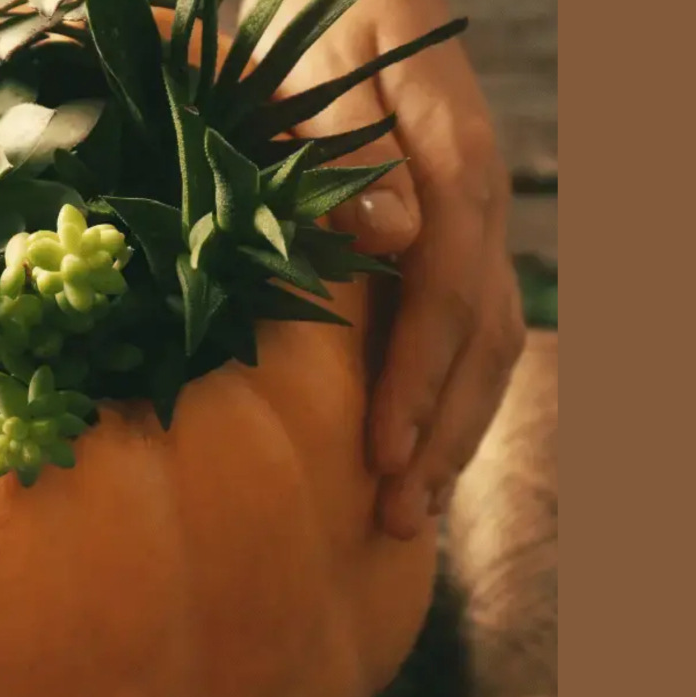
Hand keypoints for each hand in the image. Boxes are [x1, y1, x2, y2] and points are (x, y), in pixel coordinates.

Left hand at [242, 0, 527, 538]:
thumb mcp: (330, 71)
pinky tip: (426, 454)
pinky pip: (479, 336)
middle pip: (480, 338)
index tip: (378, 451)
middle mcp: (480, 203)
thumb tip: (391, 237)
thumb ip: (352, 152)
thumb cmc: (332, 31)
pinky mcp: (463, 244)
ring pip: (492, 349)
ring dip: (454, 435)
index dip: (415, 377)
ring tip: (409, 514)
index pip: (444, 291)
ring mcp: (480, 226)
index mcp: (452, 161)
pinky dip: (455, 402)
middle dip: (439, 434)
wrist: (370, 1)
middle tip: (394, 517)